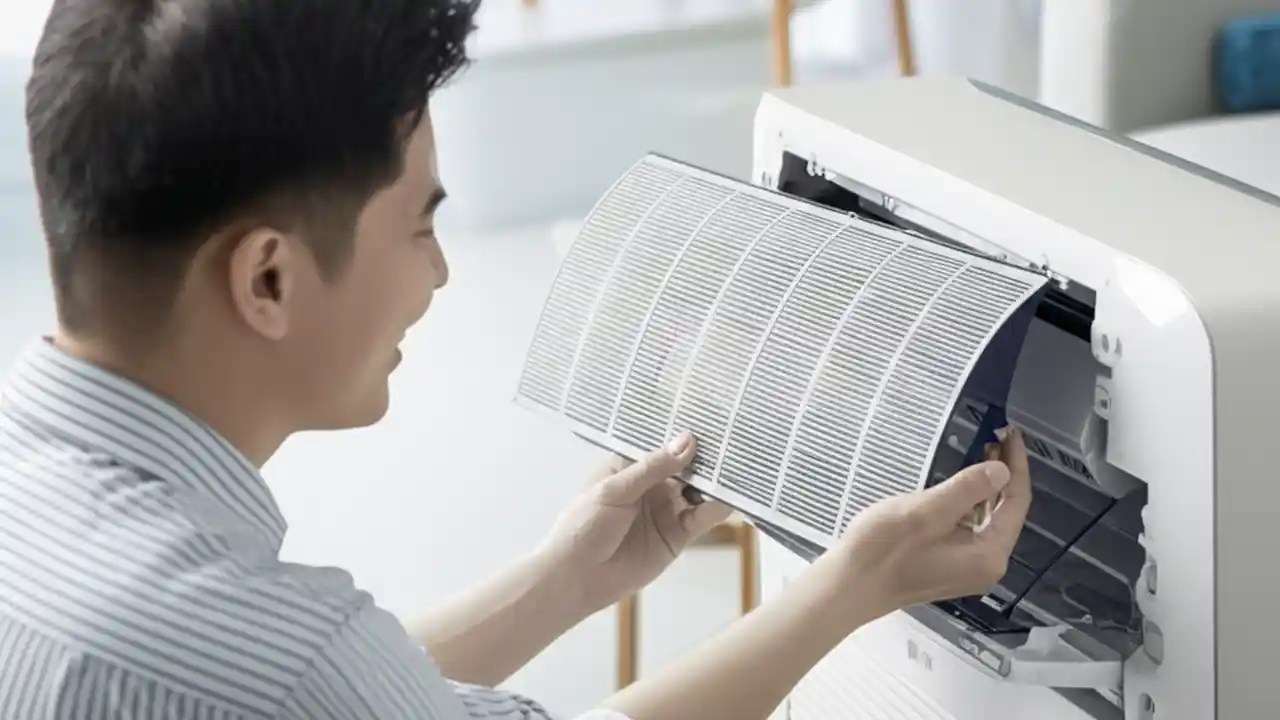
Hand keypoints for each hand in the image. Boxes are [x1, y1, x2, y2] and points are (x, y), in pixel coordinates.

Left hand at [540, 431, 731, 612]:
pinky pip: (701, 519)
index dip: (685, 436)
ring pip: (698, 492)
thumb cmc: (583, 527)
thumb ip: (653, 468)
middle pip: (686, 467)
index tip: (712, 423)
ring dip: (715, 483)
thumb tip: (687, 441)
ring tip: (737, 471)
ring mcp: (665, 510)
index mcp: (630, 466)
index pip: (663, 445)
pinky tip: (728, 499)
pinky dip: (716, 509)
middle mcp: (651, 485)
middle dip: (707, 459)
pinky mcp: (676, 536)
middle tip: (733, 445)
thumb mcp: (614, 490)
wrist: (575, 579)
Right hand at [822, 427, 1032, 624]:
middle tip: (995, 434)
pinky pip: (967, 528)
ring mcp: (965, 567)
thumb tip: (1003, 470)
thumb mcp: (926, 511)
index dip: (1016, 465)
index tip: (1011, 431)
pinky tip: (958, 484)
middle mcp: (985, 565)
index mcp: (988, 555)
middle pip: (1005, 511)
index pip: (1016, 503)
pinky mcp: (947, 565)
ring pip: (985, 519)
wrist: (849, 587)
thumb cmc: (884, 549)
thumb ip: (967, 489)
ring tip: (981, 451)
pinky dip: (967, 503)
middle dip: (1003, 474)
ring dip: (984, 487)